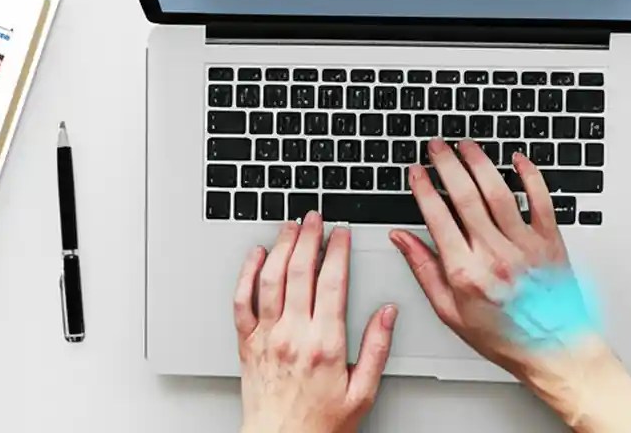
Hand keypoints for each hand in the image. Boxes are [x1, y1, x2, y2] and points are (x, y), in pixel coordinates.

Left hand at [235, 211, 396, 432]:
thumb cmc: (320, 424)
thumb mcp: (364, 392)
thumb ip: (378, 348)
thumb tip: (388, 314)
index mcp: (325, 344)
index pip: (332, 283)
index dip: (337, 251)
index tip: (341, 233)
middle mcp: (293, 335)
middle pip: (300, 272)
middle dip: (308, 237)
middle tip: (315, 218)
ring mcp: (266, 336)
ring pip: (270, 279)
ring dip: (281, 246)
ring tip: (290, 227)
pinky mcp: (246, 343)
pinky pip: (242, 300)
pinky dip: (247, 273)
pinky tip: (256, 256)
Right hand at [392, 140, 579, 374]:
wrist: (555, 350)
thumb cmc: (504, 336)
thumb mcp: (450, 311)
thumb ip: (423, 270)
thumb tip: (402, 239)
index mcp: (466, 272)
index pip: (438, 217)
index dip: (423, 189)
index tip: (416, 172)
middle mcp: (496, 255)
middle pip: (466, 196)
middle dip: (447, 164)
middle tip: (436, 146)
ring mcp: (525, 245)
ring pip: (499, 191)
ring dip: (480, 162)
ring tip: (466, 145)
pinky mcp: (551, 241)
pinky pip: (541, 199)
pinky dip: (529, 175)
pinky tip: (517, 160)